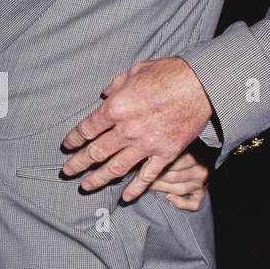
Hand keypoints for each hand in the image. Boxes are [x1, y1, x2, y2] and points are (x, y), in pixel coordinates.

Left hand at [62, 57, 213, 201]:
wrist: (203, 84)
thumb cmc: (168, 73)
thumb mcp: (135, 71)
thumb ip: (115, 85)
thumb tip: (104, 94)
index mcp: (116, 107)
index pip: (87, 128)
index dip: (74, 139)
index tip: (68, 145)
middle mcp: (127, 129)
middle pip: (96, 152)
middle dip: (78, 163)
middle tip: (66, 172)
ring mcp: (147, 144)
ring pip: (116, 168)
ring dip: (98, 179)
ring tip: (85, 186)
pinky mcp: (166, 153)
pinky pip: (147, 176)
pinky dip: (135, 188)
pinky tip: (125, 197)